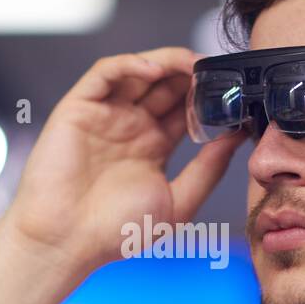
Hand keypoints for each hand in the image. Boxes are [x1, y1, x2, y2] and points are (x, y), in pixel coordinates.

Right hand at [4, 46, 244, 272]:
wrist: (66, 242)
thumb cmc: (115, 232)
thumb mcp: (178, 202)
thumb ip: (209, 169)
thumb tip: (238, 136)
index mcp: (153, 146)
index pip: (184, 108)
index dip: (208, 97)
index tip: (234, 93)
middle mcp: (130, 125)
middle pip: (166, 84)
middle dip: (192, 74)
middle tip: (218, 71)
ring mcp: (105, 114)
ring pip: (139, 71)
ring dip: (168, 61)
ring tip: (193, 64)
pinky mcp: (79, 107)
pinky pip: (106, 73)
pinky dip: (130, 64)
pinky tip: (154, 70)